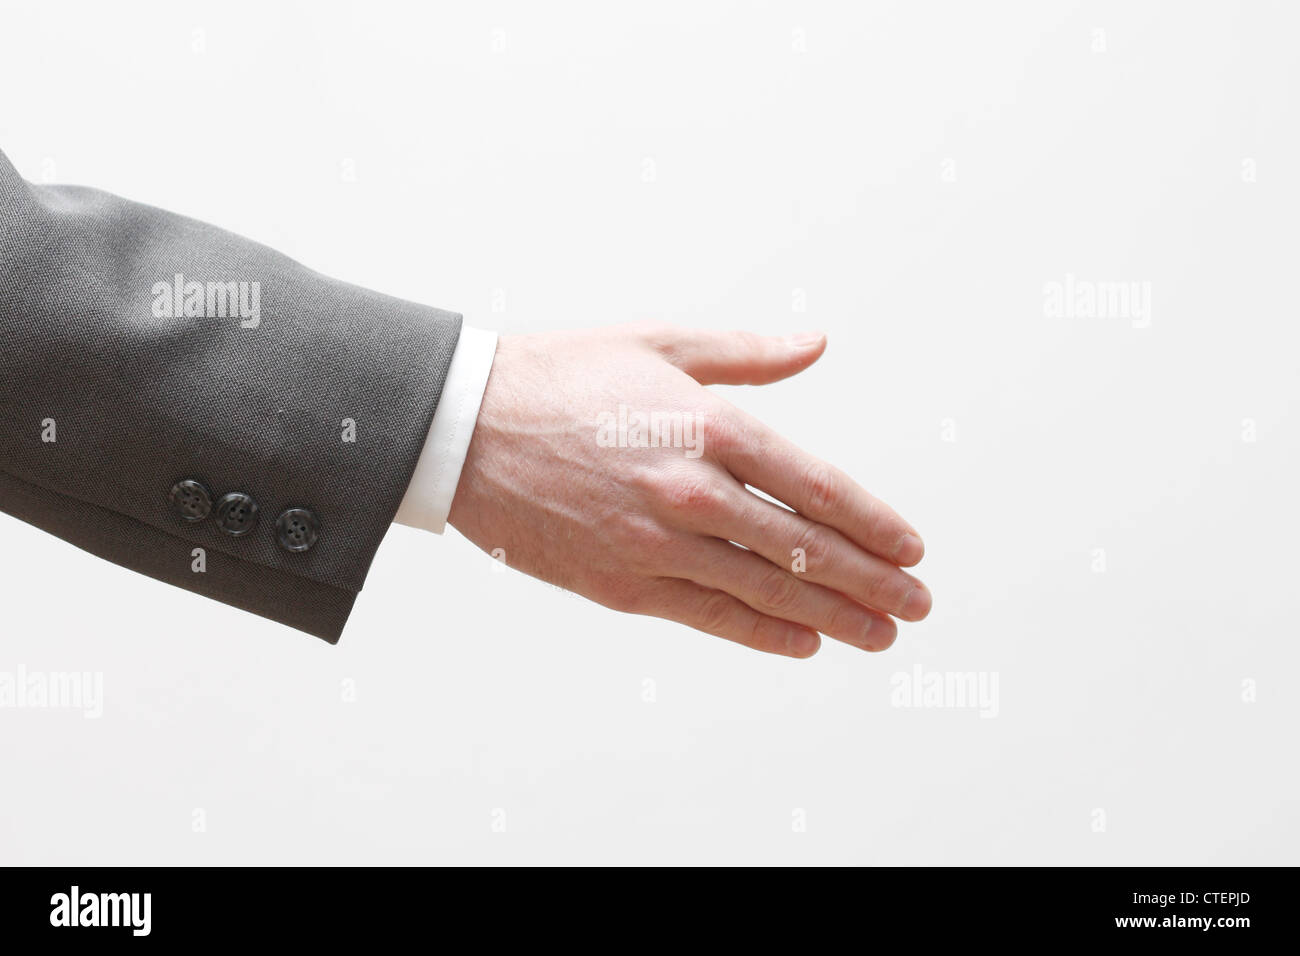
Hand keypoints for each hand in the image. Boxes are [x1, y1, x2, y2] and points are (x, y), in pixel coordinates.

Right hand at [448, 324, 929, 657]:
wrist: (465, 428)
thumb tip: (816, 342)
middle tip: (915, 605)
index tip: (911, 548)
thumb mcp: (658, 343)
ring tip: (879, 633)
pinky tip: (804, 642)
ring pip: (765, 590)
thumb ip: (747, 353)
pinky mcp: (621, 582)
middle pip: (803, 549)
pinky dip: (762, 632)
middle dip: (869, 581)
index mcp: (708, 425)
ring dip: (832, 616)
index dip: (872, 522)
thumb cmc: (561, 377)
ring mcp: (656, 543)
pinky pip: (708, 615)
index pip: (815, 487)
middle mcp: (692, 491)